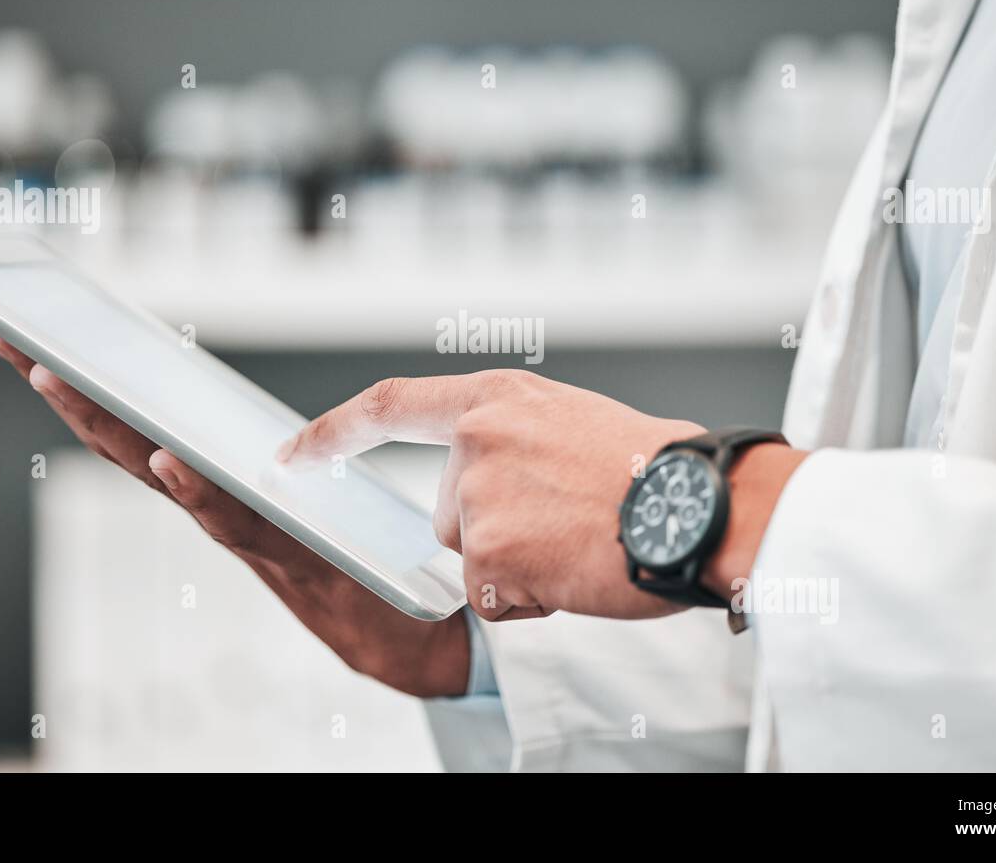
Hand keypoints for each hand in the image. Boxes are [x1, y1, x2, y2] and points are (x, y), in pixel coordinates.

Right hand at [0, 331, 469, 697]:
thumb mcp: (302, 493)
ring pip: (164, 478)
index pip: (146, 430)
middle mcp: (221, 509)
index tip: (43, 340)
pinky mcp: (289, 558)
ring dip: (110, 431)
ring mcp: (246, 535)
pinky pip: (233, 520)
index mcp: (222, 487)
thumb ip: (269, 459)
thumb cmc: (353, 559)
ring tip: (58, 378)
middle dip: (73, 398)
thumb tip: (240, 410)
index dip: (96, 391)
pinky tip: (167, 458)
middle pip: (133, 447)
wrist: (405, 635)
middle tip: (17, 343)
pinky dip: (196, 491)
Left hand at [278, 369, 707, 619]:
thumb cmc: (657, 470)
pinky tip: (576, 571)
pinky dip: (533, 598)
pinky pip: (494, 597)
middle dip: (495, 531)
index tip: (292, 452)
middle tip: (568, 522)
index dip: (334, 430)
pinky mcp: (487, 554)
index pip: (391, 405)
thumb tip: (487, 484)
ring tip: (580, 542)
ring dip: (518, 565)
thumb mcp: (572, 421)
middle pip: (448, 511)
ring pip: (473, 558)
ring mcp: (478, 497)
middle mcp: (475, 441)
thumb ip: (515, 441)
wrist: (702, 507)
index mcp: (497, 398)